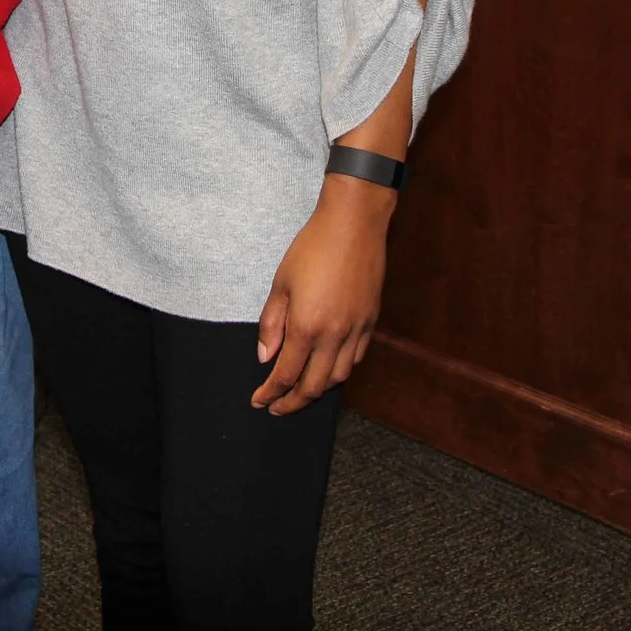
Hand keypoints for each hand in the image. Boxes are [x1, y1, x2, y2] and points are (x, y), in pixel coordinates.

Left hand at [251, 175, 393, 415]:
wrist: (354, 224)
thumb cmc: (313, 247)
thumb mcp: (281, 283)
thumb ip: (272, 323)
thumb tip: (265, 357)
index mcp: (307, 327)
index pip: (286, 375)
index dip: (270, 393)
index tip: (259, 401)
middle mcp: (334, 335)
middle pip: (314, 386)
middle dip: (293, 402)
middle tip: (277, 407)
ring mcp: (356, 329)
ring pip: (339, 376)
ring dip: (319, 388)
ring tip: (302, 390)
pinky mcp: (371, 320)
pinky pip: (357, 357)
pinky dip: (341, 369)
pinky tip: (330, 365)